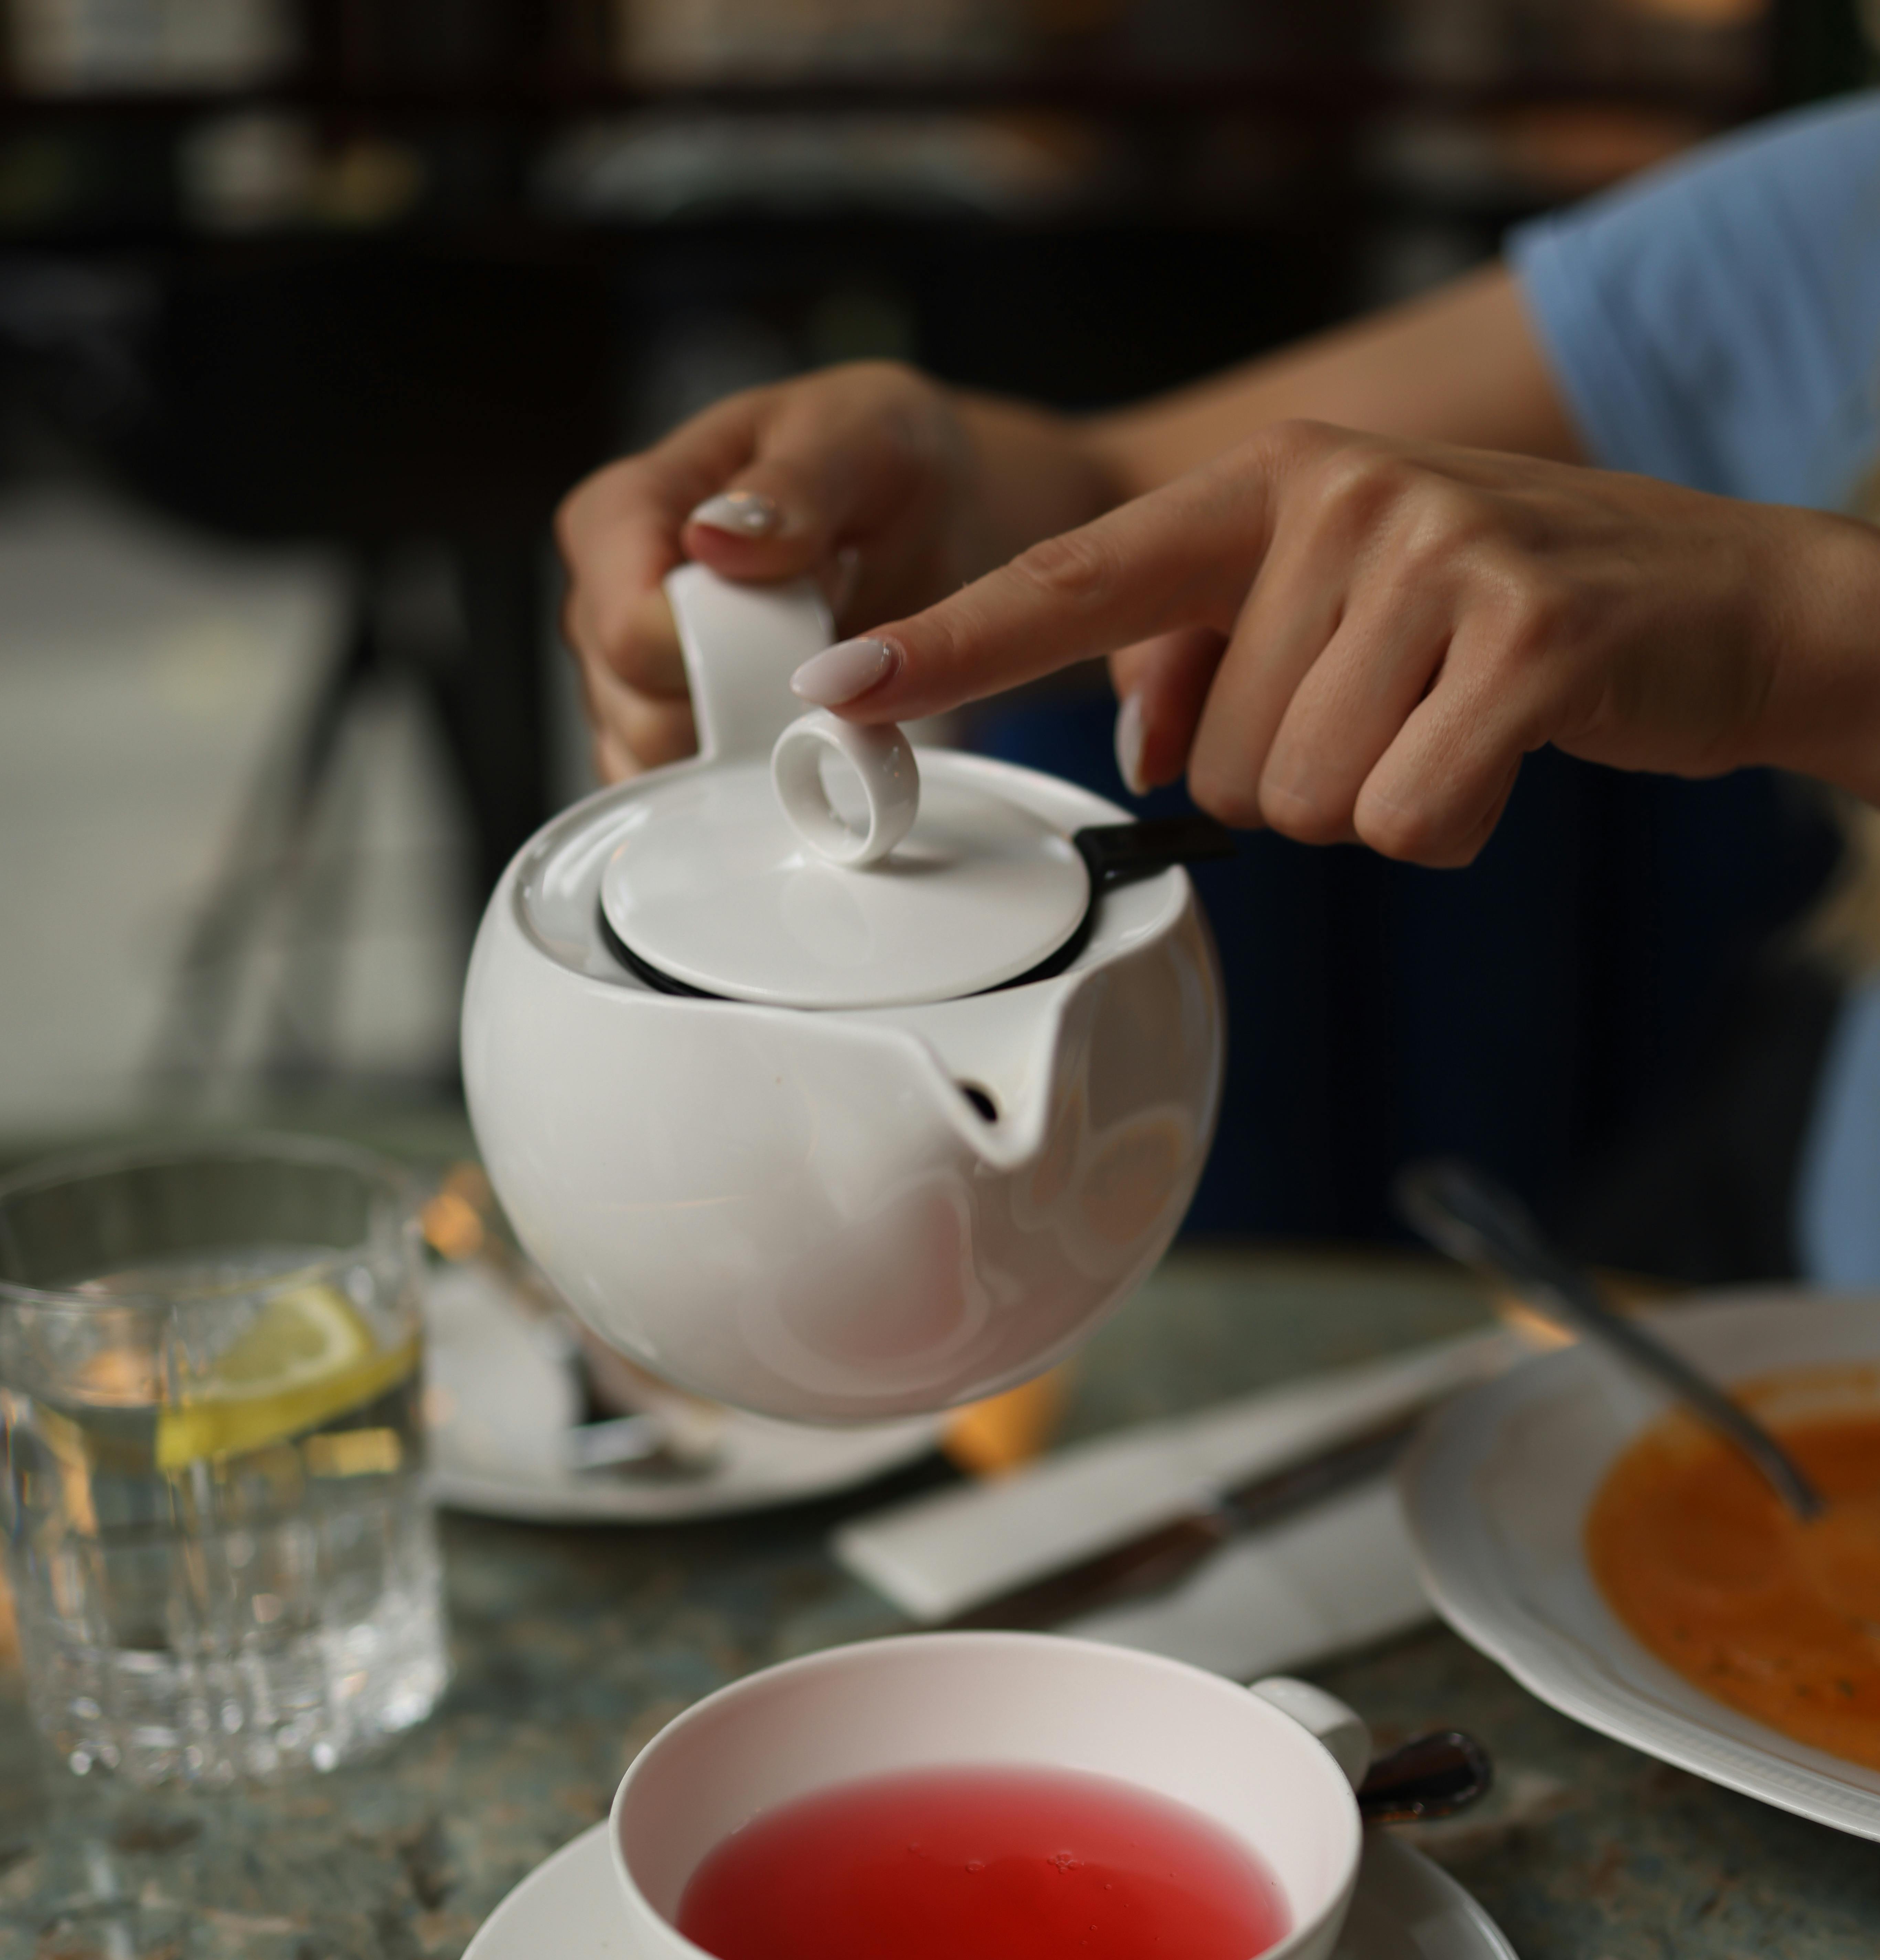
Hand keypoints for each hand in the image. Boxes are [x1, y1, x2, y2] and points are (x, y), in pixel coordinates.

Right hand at [555, 362, 1111, 779]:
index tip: (806, 621)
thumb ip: (791, 488)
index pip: (629, 628)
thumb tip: (716, 539)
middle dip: (743, 698)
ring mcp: (627, 678)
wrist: (923, 512)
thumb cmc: (874, 459)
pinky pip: (680, 794)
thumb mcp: (855, 437)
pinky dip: (745, 783)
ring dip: (750, 743)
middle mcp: (605, 599)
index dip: (721, 652)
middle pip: (639, 707)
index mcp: (622, 513)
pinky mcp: (666, 734)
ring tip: (812, 671)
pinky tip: (797, 732)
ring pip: (657, 762)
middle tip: (823, 637)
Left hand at [787, 422, 1879, 864]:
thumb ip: (1217, 660)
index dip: (954, 644)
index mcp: (1273, 487)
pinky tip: (1501, 757)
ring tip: (1451, 727)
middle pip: (1217, 759)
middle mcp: (1339, 499)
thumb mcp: (1345, 605)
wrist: (1710, 598)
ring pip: (1304, 800)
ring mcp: (1437, 556)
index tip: (841, 689)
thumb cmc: (1498, 621)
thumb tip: (1146, 746)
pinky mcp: (1527, 636)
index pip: (1079, 577)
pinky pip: (1406, 816)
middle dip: (1301, 777)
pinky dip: (1450, 825)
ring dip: (1377, 802)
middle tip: (1398, 714)